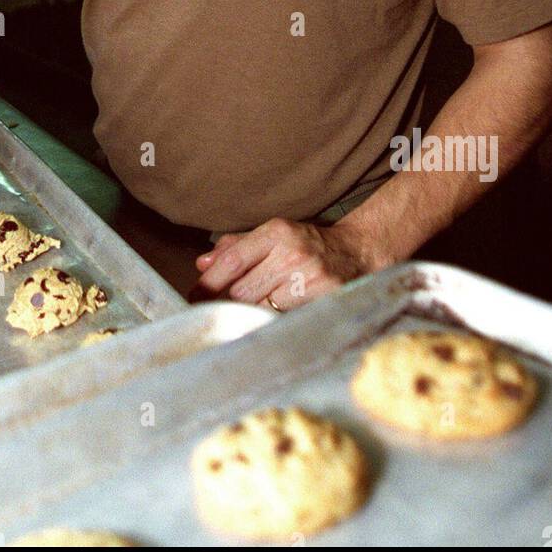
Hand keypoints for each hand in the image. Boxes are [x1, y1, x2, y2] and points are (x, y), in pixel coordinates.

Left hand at [193, 217, 372, 310]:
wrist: (357, 252)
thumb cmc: (307, 244)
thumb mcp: (273, 235)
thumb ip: (236, 248)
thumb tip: (202, 264)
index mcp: (276, 232)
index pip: (233, 261)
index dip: (209, 283)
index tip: (194, 296)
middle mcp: (292, 252)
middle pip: (242, 289)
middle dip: (226, 302)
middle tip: (217, 308)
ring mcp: (309, 277)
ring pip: (261, 306)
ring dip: (249, 312)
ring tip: (248, 310)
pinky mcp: (322, 298)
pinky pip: (283, 317)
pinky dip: (272, 319)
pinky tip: (272, 314)